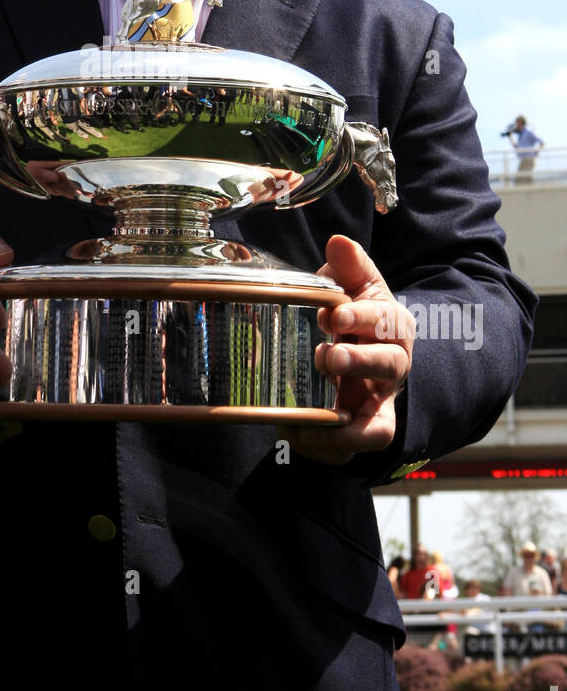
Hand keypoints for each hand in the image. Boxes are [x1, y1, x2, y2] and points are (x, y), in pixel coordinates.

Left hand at [274, 234, 414, 464]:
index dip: (361, 317)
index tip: (332, 312)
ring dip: (343, 424)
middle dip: (359, 362)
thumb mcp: (355, 286)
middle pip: (389, 367)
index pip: (385, 319)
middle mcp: (394, 365)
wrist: (364, 350)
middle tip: (327, 357)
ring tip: (307, 417)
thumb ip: (349, 267)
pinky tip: (296, 434)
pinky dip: (328, 448)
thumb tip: (338, 241)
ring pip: (377, 424)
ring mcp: (381, 402)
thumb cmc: (355, 315)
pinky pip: (354, 449)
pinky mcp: (365, 429)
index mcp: (392, 324)